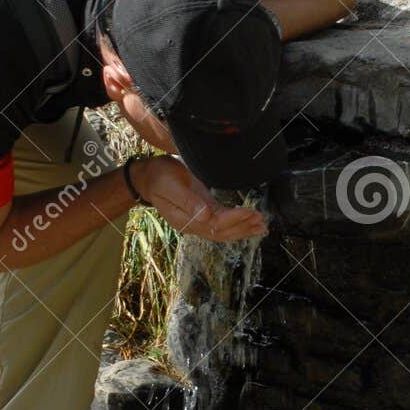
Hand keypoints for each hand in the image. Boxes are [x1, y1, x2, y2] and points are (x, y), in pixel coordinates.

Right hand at [134, 157, 267, 241]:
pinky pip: (222, 223)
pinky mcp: (204, 211)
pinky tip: (250, 222)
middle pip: (222, 232)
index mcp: (185, 221)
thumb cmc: (158, 177)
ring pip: (224, 231)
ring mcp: (199, 220)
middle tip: (262, 221)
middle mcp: (193, 225)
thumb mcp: (169, 186)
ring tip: (262, 227)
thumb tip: (204, 216)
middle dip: (243, 227)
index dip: (233, 219)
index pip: (214, 225)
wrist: (147, 177)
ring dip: (243, 229)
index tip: (249, 212)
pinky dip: (237, 224)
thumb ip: (186, 201)